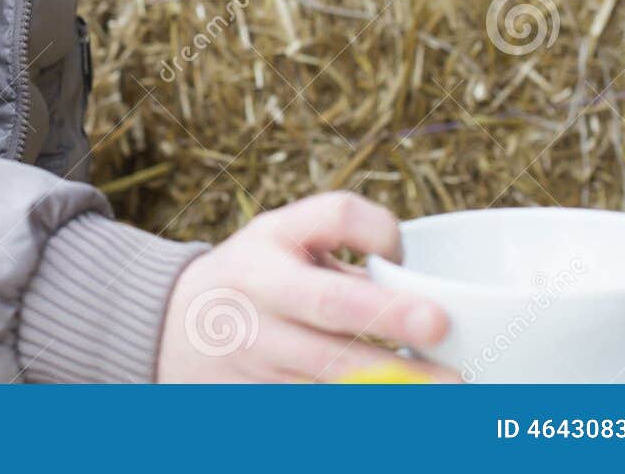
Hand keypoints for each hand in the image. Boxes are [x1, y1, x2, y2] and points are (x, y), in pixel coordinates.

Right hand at [155, 191, 456, 382]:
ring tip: (449, 390)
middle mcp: (262, 293)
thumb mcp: (280, 238)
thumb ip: (341, 247)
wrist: (175, 327)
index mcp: (272, 240)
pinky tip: (404, 408)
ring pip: (329, 369)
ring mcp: (260, 351)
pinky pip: (316, 404)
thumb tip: (421, 281)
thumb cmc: (254, 274)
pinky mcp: (262, 394)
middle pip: (328, 302)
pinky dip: (361, 407)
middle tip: (439, 327)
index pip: (334, 215)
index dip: (377, 230)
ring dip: (389, 380)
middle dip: (386, 314)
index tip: (401, 256)